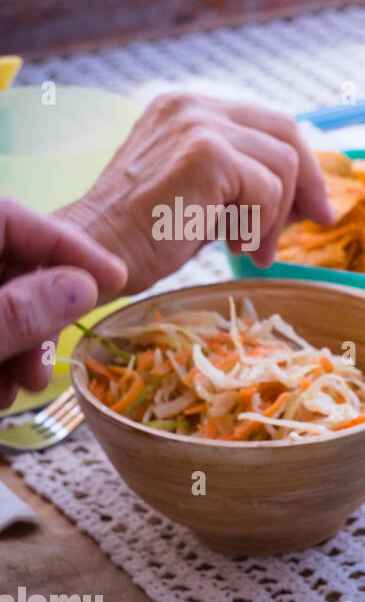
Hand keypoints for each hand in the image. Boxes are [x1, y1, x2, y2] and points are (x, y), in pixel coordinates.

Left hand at [0, 199, 127, 407]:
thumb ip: (16, 313)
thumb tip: (82, 288)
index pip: (15, 217)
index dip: (71, 246)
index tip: (115, 275)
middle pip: (10, 261)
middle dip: (43, 311)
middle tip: (59, 353)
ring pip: (0, 299)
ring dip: (23, 341)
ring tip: (28, 382)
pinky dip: (2, 351)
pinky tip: (6, 385)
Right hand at [57, 92, 334, 293]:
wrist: (99, 252)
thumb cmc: (147, 233)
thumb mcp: (207, 196)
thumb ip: (248, 183)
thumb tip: (311, 199)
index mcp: (190, 110)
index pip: (270, 124)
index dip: (303, 166)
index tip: (318, 208)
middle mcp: (192, 106)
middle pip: (286, 133)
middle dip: (308, 184)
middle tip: (316, 223)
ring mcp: (198, 125)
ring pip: (282, 165)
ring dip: (276, 217)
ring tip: (250, 248)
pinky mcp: (205, 153)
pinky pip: (266, 188)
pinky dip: (262, 224)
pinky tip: (235, 245)